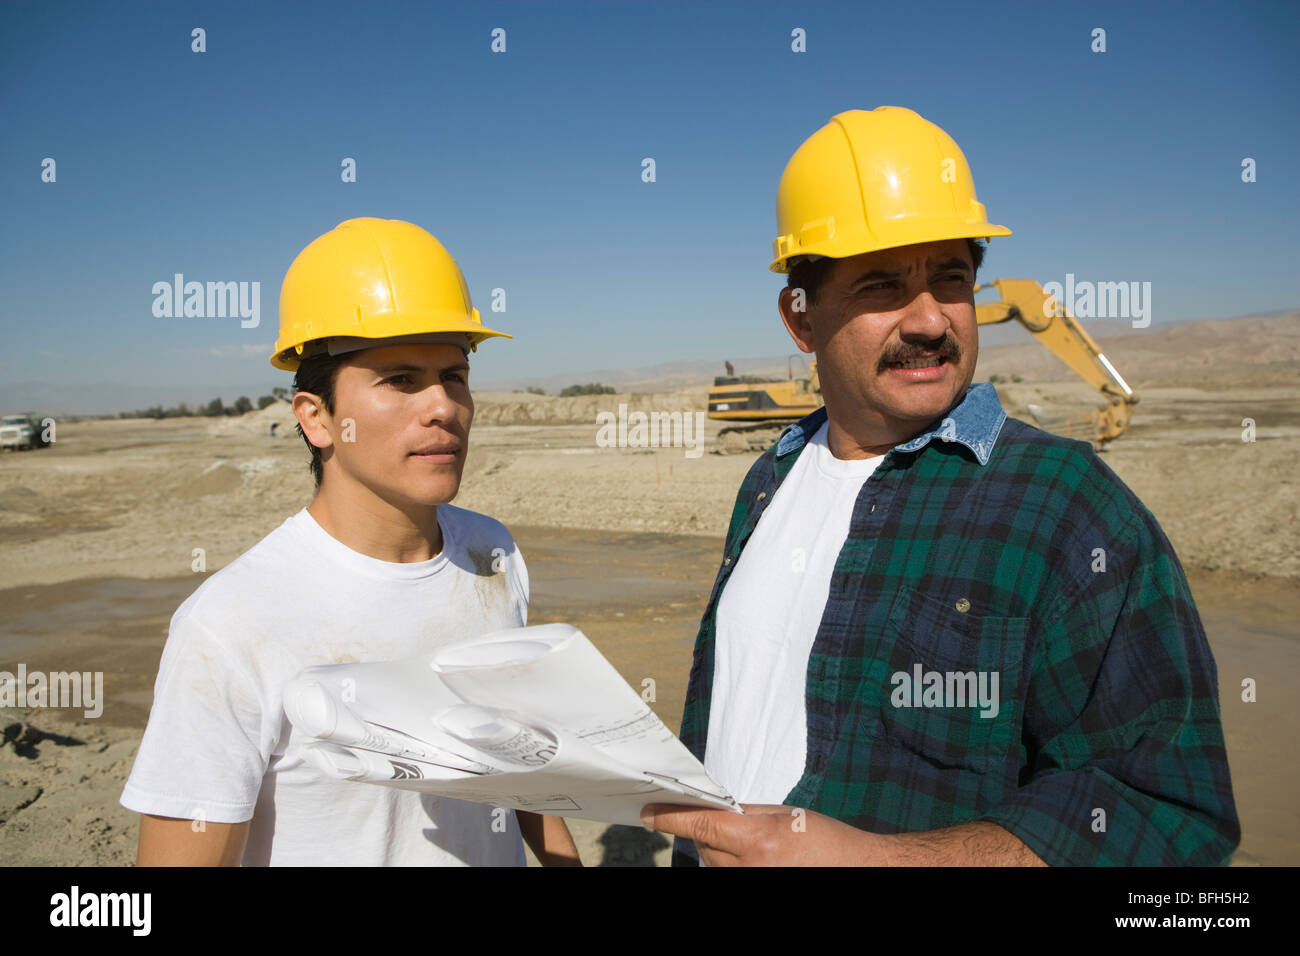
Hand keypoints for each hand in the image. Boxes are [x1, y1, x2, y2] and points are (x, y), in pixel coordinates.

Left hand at [640, 802, 879, 865]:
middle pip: (706, 847)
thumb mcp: (785, 816)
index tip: (649, 813)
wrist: (857, 868)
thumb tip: (713, 811)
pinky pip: (729, 877)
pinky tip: (759, 861)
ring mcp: (753, 886)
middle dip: (712, 834)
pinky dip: (734, 867)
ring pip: (715, 866)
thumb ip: (745, 814)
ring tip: (761, 848)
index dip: (672, 818)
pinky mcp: (756, 893)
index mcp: (760, 841)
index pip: (703, 826)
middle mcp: (752, 870)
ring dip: (723, 853)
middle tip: (738, 826)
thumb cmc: (828, 841)